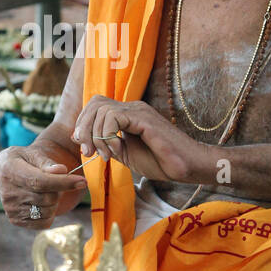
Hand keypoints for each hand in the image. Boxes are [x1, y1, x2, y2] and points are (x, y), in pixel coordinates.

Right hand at [0, 144, 85, 229]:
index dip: (63, 182)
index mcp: (10, 170)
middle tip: (56, 181)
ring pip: (47, 211)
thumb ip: (46, 162)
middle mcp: (7, 192)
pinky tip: (43, 201)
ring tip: (47, 191)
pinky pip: (43, 222)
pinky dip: (50, 213)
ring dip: (55, 201)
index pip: (40, 181)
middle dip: (59, 190)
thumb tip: (61, 171)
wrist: (6, 173)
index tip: (82, 181)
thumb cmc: (24, 160)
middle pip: (47, 198)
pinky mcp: (15, 220)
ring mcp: (10, 209)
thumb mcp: (33, 153)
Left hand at [73, 95, 197, 184]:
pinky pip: (114, 117)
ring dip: (96, 136)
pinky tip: (116, 150)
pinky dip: (108, 135)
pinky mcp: (143, 118)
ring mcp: (138, 110)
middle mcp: (132, 108)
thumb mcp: (126, 154)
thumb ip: (109, 145)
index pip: (97, 107)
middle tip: (87, 152)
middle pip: (95, 103)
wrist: (186, 167)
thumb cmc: (161, 162)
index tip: (85, 148)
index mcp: (127, 114)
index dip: (84, 124)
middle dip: (84, 128)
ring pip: (101, 109)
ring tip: (106, 155)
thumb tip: (89, 143)